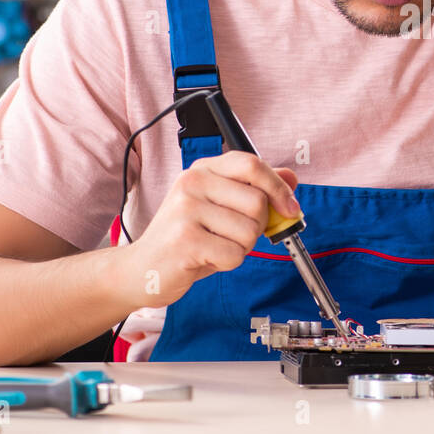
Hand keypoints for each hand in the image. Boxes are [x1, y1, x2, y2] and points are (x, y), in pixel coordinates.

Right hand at [114, 152, 298, 308]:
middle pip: (257, 202)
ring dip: (240, 248)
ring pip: (249, 231)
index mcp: (203, 169)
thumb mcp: (221, 206)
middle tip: (232, 235)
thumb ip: (254, 189)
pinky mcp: (185, 240)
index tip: (290, 208)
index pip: (252, 164)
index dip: (278, 187)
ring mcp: (186, 210)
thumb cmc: (186, 238)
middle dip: (256, 228)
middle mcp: (192, 183)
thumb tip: (291, 177)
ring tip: (214, 246)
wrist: (142, 269)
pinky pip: (234, 254)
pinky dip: (228, 263)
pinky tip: (206, 258)